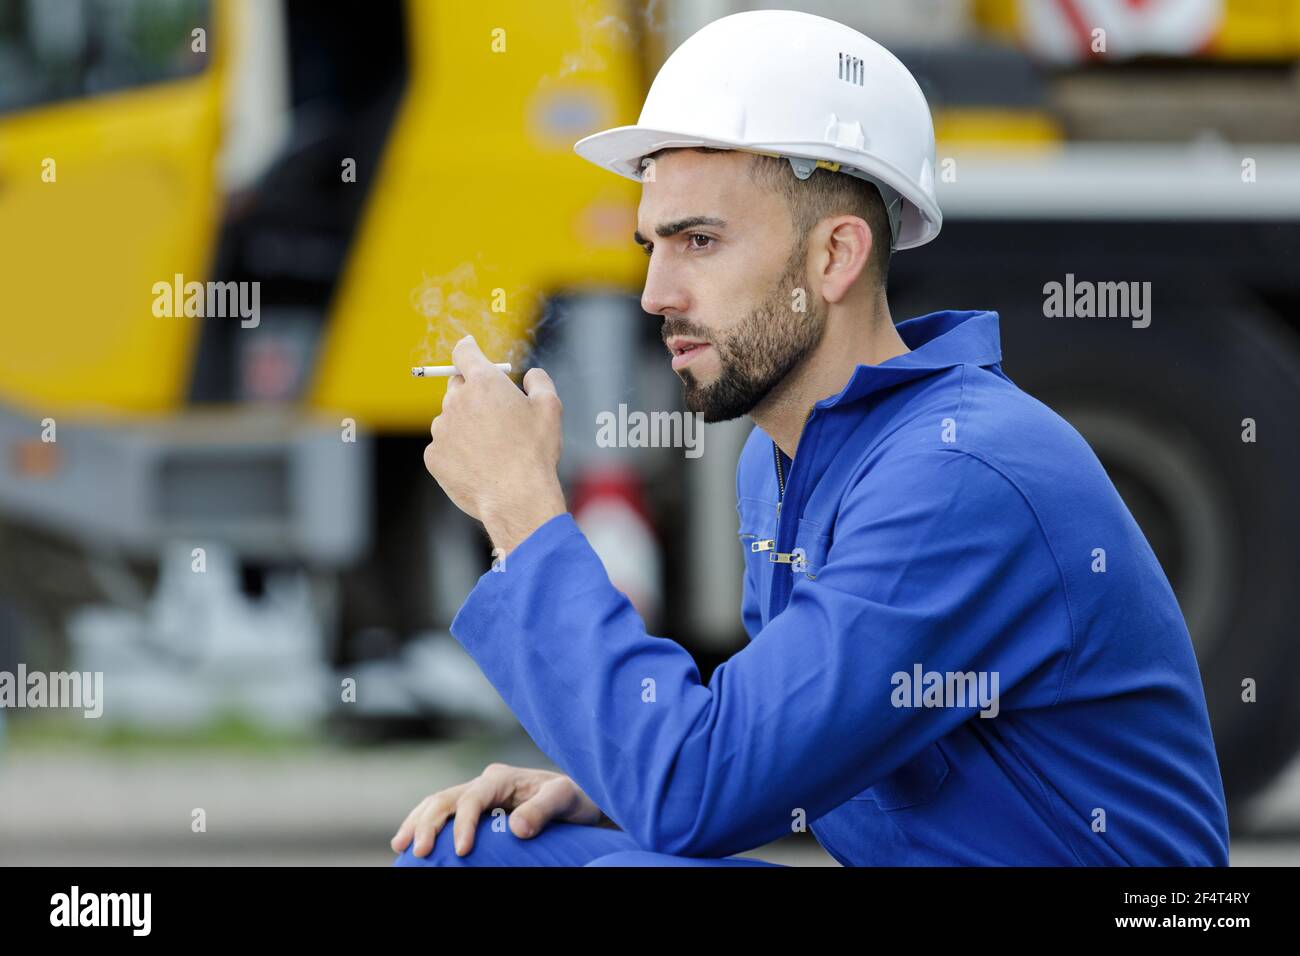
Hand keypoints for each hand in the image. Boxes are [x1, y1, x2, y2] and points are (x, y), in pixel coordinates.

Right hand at [390, 764, 613, 857]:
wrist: (577, 801)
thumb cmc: (574, 798)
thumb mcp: (566, 799)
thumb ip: (543, 809)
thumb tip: (515, 828)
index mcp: (503, 777)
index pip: (473, 797)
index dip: (463, 823)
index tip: (462, 850)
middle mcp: (486, 783)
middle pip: (445, 797)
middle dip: (427, 823)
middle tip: (419, 852)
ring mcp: (479, 795)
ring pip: (438, 803)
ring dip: (418, 822)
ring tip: (401, 846)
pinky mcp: (477, 810)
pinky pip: (446, 814)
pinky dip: (427, 825)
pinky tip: (416, 842)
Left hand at [423, 335, 566, 553]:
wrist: (516, 497)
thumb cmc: (535, 452)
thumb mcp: (550, 408)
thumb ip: (539, 381)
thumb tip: (530, 375)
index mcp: (484, 383)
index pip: (464, 352)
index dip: (467, 348)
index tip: (468, 348)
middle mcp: (457, 401)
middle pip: (456, 386)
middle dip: (472, 394)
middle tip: (494, 415)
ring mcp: (441, 429)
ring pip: (449, 419)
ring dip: (464, 426)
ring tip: (490, 449)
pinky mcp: (433, 456)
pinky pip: (443, 447)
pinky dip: (456, 452)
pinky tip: (478, 466)